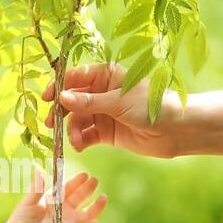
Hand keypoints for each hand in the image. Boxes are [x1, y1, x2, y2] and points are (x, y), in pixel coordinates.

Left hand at [3, 167, 106, 222]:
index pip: (70, 187)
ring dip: (97, 206)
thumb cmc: (22, 219)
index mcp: (57, 199)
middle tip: (94, 180)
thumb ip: (36, 189)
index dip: (77, 181)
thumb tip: (39, 171)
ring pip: (88, 214)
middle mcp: (66, 210)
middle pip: (81, 197)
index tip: (84, 175)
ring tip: (103, 197)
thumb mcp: (29, 202)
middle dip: (88, 189)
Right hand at [43, 62, 184, 158]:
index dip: (59, 86)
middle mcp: (101, 92)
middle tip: (51, 124)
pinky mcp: (106, 132)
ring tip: (75, 142)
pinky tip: (80, 147)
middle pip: (72, 100)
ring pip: (77, 120)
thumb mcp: (118, 103)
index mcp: (106, 75)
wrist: (176, 130)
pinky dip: (80, 141)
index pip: (75, 77)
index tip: (47, 98)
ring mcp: (103, 113)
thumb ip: (89, 103)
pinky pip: (86, 135)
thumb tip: (62, 98)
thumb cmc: (151, 106)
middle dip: (61, 112)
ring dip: (72, 131)